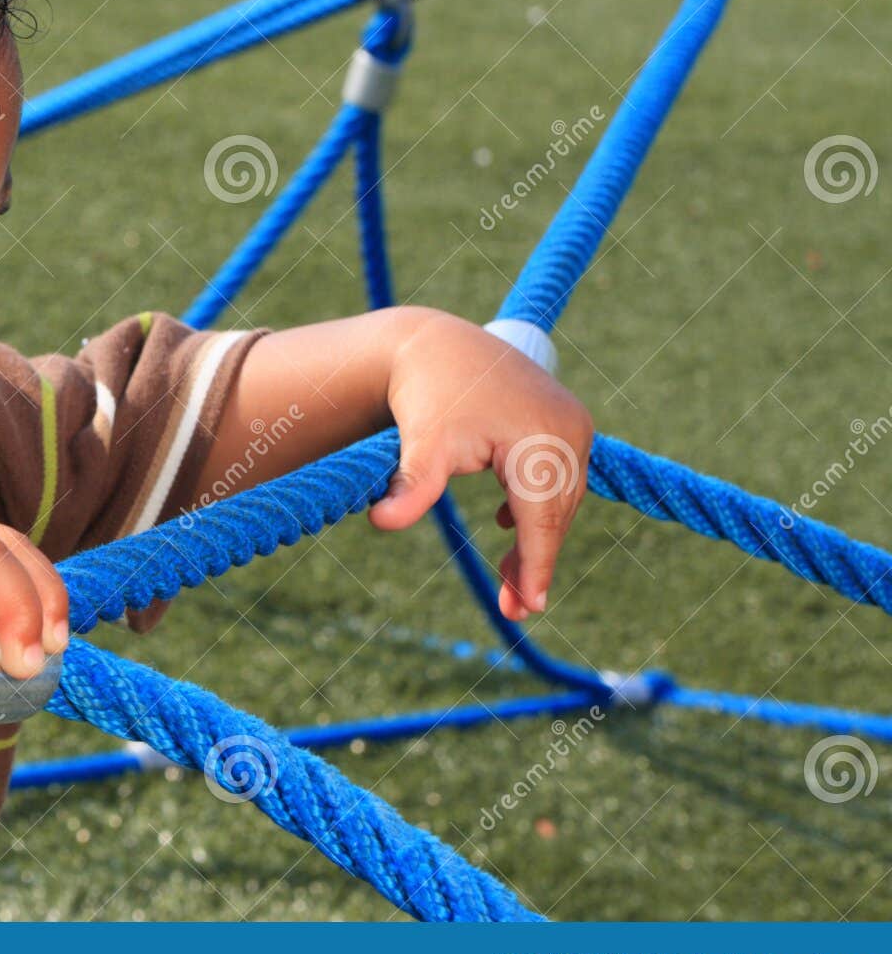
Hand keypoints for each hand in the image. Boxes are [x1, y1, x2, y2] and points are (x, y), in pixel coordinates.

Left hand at [366, 312, 593, 620]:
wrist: (433, 344)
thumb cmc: (428, 394)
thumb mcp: (422, 444)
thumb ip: (412, 486)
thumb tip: (382, 522)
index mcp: (541, 439)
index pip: (542, 516)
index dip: (536, 564)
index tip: (528, 608)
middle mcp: (569, 429)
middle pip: (555, 511)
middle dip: (536, 560)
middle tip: (514, 609)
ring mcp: (571, 422)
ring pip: (559, 496)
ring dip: (537, 535)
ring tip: (512, 582)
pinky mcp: (563, 418)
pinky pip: (558, 474)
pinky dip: (537, 503)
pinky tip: (506, 522)